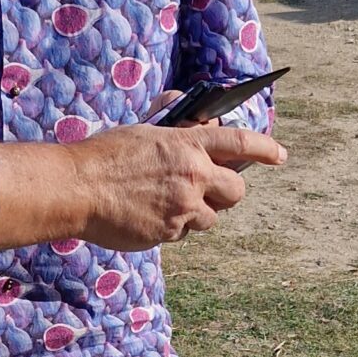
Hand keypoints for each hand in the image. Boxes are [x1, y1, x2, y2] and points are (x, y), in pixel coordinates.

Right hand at [72, 119, 285, 249]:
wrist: (77, 188)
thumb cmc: (105, 155)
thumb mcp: (144, 131)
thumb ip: (175, 131)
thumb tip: (197, 123)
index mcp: (188, 145)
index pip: (241, 143)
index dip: (265, 149)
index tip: (279, 155)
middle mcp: (193, 175)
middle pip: (236, 191)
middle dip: (228, 193)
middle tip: (209, 191)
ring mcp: (183, 208)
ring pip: (210, 218)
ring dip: (196, 213)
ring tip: (164, 203)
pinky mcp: (169, 233)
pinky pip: (182, 233)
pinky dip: (171, 227)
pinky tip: (146, 215)